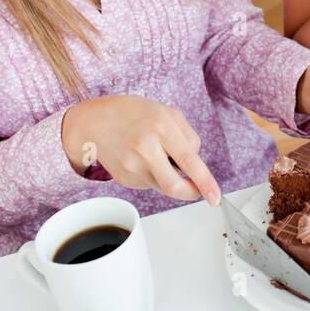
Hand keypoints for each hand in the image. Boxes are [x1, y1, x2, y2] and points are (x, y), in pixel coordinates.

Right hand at [61, 95, 220, 205]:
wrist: (94, 122)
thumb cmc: (133, 114)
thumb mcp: (167, 113)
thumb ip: (188, 136)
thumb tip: (195, 164)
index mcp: (161, 127)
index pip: (189, 160)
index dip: (205, 182)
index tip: (215, 197)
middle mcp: (145, 148)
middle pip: (174, 185)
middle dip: (191, 192)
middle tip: (196, 189)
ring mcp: (132, 165)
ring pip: (164, 185)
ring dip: (170, 177)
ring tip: (158, 156)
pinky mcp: (124, 178)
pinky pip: (150, 184)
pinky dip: (155, 176)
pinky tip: (143, 160)